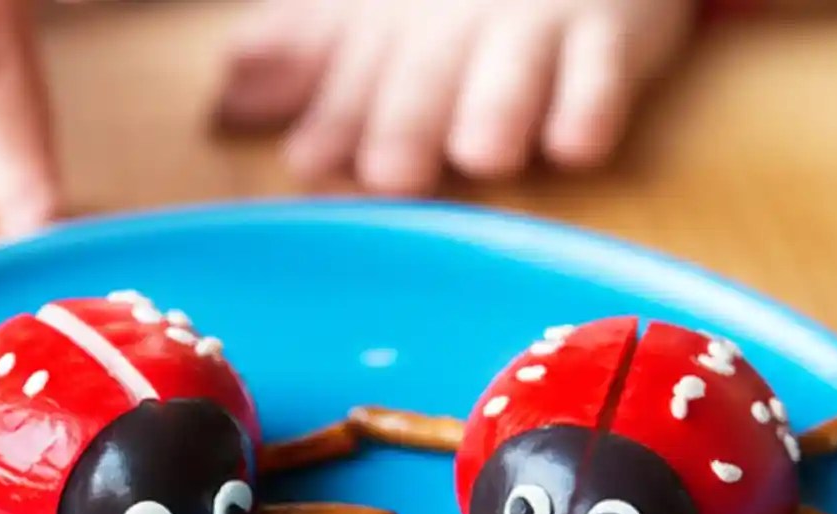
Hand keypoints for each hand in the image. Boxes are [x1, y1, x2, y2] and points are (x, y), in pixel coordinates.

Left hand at [216, 0, 696, 195]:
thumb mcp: (372, 16)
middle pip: (425, 70)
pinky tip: (576, 145)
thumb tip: (227, 94)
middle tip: (391, 173)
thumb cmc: (455, 4)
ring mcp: (534, 29)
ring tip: (482, 153)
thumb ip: (308, 53)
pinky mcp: (609, 38)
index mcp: (389, 20)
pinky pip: (602, 72)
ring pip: (514, 71)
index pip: (353, 69)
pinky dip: (591, 105)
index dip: (334, 114)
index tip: (311, 160)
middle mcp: (456, 24)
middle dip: (407, 118)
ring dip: (497, 107)